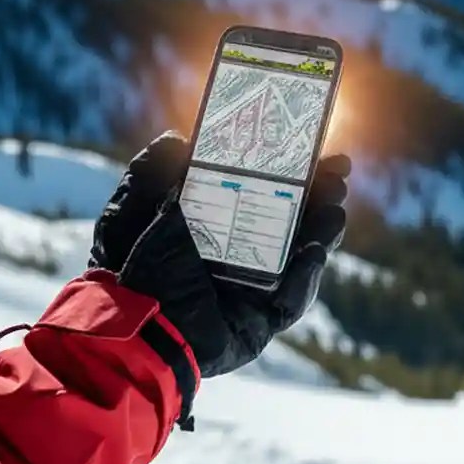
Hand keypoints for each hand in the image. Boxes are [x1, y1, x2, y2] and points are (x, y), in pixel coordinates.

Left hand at [91, 133, 349, 377]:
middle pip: (294, 225)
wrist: (124, 320)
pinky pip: (291, 302)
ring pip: (301, 261)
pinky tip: (314, 253)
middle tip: (338, 175)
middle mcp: (241, 259)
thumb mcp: (132, 207)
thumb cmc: (125, 267)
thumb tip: (177, 138)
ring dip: (322, 234)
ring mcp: (252, 293)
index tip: (316, 151)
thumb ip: (150, 171)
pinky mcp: (258, 326)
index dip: (294, 175)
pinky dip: (306, 278)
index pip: (266, 196)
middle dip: (320, 199)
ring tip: (334, 212)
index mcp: (218, 229)